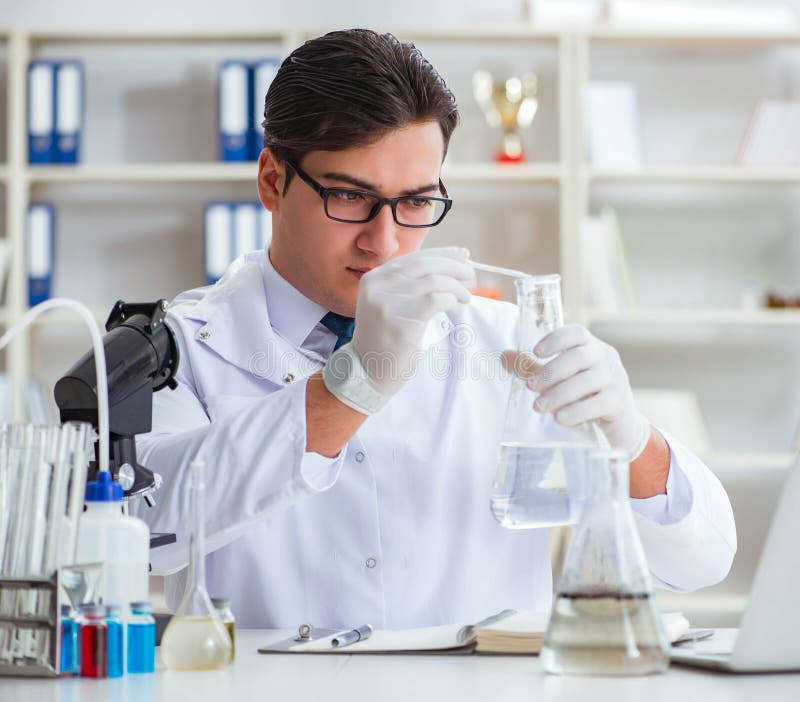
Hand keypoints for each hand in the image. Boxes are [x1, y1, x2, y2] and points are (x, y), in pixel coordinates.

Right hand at [350, 247, 474, 395]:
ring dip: (456, 287)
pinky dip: (451, 301)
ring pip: (434, 281)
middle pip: (425, 265)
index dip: (443, 254)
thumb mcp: (389, 304)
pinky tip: (454, 307)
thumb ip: (409, 285)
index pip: (414, 257)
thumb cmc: (386, 339)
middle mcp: (377, 286)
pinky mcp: (400, 322)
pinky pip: (436, 300)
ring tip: (466, 297)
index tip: (464, 255)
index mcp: (374, 278)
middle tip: (471, 276)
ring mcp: (387, 303)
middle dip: (454, 267)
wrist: (368, 372)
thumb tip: (453, 262)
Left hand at [524, 324, 650, 459]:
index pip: (577, 333)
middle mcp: (605, 358)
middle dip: (551, 372)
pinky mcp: (618, 402)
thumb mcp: (559, 379)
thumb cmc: (584, 395)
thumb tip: (503, 356)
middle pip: (579, 357)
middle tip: (530, 386)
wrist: (618, 425)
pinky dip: (577, 411)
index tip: (536, 352)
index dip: (556, 339)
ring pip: (587, 381)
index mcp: (590, 347)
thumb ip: (533, 367)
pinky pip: (599, 404)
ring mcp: (615, 379)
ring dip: (559, 394)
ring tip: (539, 406)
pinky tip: (560, 418)